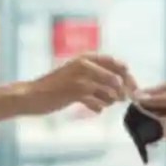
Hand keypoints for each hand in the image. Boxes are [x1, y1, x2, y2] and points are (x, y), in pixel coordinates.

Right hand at [17, 54, 137, 115]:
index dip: (128, 77)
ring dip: (109, 101)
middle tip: (124, 100)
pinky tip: (93, 109)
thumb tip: (122, 85)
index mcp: (86, 57)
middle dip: (124, 90)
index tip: (132, 89)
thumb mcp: (76, 75)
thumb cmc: (56, 87)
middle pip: (117, 78)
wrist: (32, 95)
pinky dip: (98, 108)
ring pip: (110, 92)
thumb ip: (96, 75)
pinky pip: (98, 103)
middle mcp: (85, 64)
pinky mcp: (75, 92)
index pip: (117, 64)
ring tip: (101, 103)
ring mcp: (80, 78)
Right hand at [135, 83, 165, 145]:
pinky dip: (165, 133)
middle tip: (137, 116)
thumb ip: (160, 99)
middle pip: (152, 109)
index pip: (153, 94)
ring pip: (156, 122)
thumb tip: (138, 97)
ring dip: (155, 123)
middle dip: (146, 112)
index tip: (131, 101)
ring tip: (156, 123)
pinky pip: (165, 134)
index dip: (143, 97)